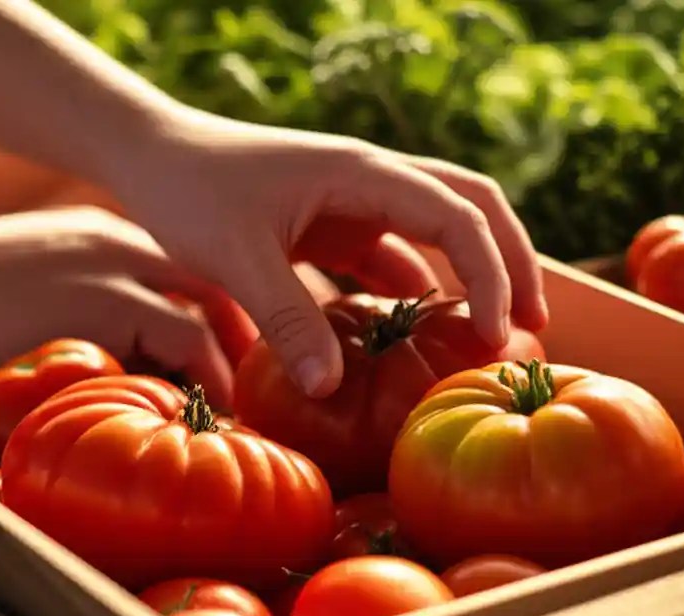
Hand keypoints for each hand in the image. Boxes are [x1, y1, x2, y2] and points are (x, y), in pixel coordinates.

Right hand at [0, 204, 237, 405]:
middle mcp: (119, 246)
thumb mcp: (21, 283)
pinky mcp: (103, 312)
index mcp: (99, 236)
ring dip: (223, 376)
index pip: (184, 271)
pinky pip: (181, 352)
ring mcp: (115, 275)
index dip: (211, 317)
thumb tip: (95, 361)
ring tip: (228, 425)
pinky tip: (194, 427)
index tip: (219, 365)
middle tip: (242, 399)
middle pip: (214, 289)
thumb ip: (68, 306)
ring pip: (206, 325)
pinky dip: (197, 391)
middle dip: (237, 344)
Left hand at [108, 107, 548, 397]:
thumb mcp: (236, 259)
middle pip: (471, 209)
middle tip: (534, 329)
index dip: (491, 272)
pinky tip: (414, 335)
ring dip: (467, 278)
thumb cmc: (189, 193)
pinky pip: (388, 256)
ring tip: (489, 339)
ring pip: (435, 232)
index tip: (502, 332)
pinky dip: (410, 292)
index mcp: (361, 173)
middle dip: (510, 263)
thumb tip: (332, 389)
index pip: (457, 214)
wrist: (149, 158)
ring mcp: (352, 200)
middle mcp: (369, 180)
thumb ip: (287, 320)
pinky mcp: (330, 224)